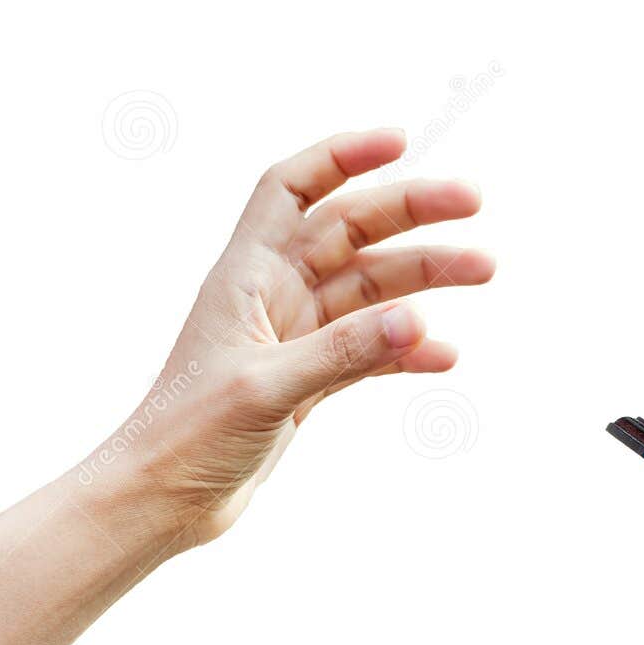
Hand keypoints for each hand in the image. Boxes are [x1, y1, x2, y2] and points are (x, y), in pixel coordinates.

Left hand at [90, 128, 494, 549]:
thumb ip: (344, 351)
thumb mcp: (267, 388)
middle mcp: (274, 293)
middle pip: (352, 230)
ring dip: (425, 278)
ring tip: (483, 270)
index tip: (400, 142)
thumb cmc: (187, 435)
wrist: (160, 501)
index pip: (294, 188)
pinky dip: (408, 348)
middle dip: (412, 212)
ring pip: (373, 289)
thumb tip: (419, 318)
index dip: (343, 156)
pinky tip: (445, 356)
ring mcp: (296, 336)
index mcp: (248, 274)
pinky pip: (372, 349)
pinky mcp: (309, 380)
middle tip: (473, 203)